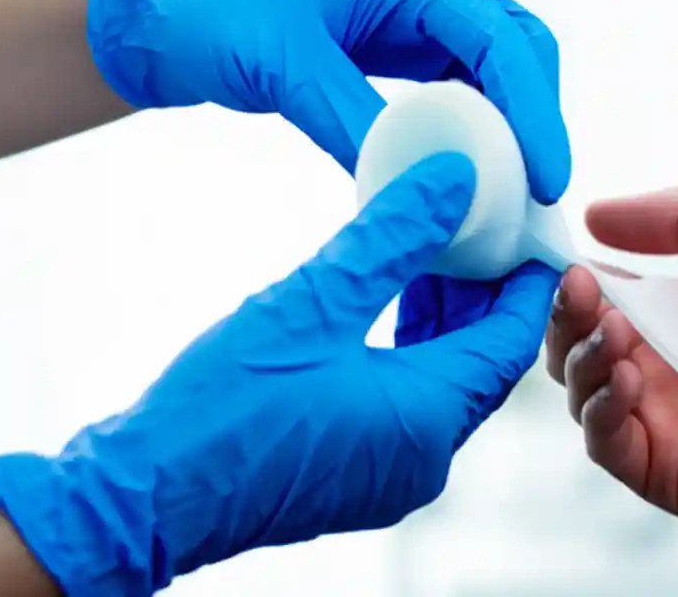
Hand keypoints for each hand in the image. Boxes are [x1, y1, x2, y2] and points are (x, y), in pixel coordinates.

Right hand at [0, 153, 557, 594]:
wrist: (145, 497)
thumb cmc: (221, 409)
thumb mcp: (314, 301)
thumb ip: (393, 236)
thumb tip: (453, 180)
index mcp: (428, 419)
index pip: (508, 341)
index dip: (527, 282)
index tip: (532, 230)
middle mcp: (425, 458)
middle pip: (482, 362)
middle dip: (482, 294)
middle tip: (478, 227)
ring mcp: (392, 474)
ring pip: (444, 383)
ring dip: (443, 322)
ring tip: (430, 254)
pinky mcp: (359, 476)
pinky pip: (411, 406)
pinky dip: (411, 354)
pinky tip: (388, 305)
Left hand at [87, 0, 568, 197]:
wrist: (171, 8)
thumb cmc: (216, 14)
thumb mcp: (285, 68)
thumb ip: (352, 121)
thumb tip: (414, 187)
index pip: (500, 38)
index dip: (533, 108)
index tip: (545, 176)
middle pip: (518, 48)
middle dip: (537, 117)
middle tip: (538, 191)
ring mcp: (419, 17)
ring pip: (499, 70)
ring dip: (513, 126)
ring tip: (515, 191)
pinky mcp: (404, 49)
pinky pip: (463, 87)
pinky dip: (479, 129)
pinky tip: (473, 172)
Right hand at [546, 189, 677, 525]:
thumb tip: (595, 214)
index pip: (600, 295)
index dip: (574, 276)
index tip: (566, 254)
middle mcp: (665, 366)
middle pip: (576, 343)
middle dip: (566, 314)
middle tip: (583, 289)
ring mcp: (664, 418)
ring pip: (580, 392)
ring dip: (582, 355)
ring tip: (619, 332)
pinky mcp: (669, 468)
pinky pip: (606, 445)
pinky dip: (599, 411)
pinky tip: (627, 377)